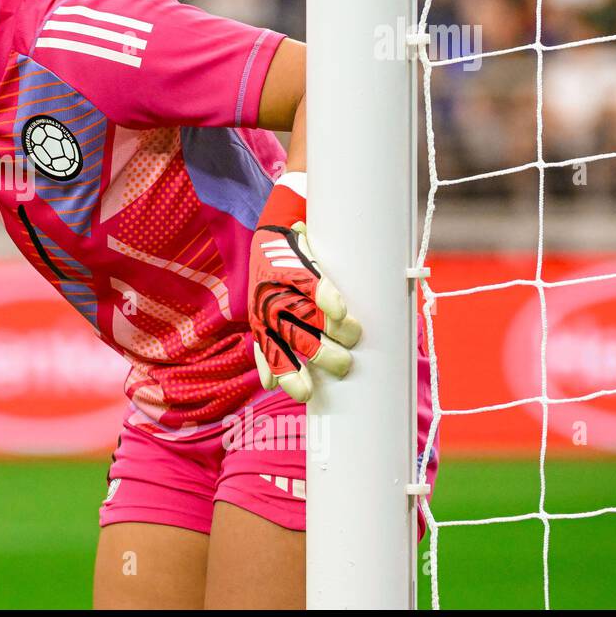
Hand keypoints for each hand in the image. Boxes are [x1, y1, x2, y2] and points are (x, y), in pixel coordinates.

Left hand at [248, 173, 361, 402]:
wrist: (278, 222)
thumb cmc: (276, 274)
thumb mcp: (266, 310)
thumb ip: (271, 344)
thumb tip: (272, 382)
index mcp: (261, 319)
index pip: (271, 353)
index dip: (287, 374)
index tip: (306, 393)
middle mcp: (268, 304)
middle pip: (295, 339)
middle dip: (321, 357)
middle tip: (343, 366)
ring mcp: (281, 283)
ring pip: (310, 314)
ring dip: (335, 331)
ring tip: (354, 339)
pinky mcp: (298, 261)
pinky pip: (314, 283)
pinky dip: (328, 298)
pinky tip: (341, 310)